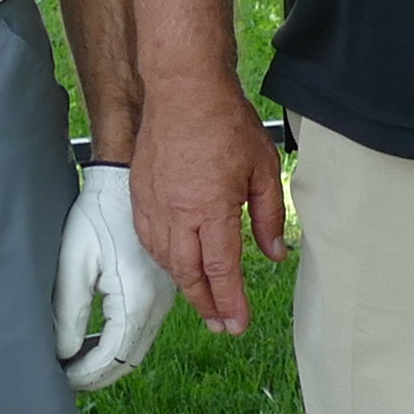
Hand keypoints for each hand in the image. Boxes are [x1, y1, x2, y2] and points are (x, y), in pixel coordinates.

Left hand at [54, 162, 176, 390]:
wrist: (125, 183)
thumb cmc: (95, 218)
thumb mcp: (73, 264)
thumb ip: (69, 314)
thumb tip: (64, 354)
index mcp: (136, 299)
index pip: (111, 357)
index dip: (84, 375)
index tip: (59, 380)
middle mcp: (157, 304)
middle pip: (128, 360)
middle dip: (96, 375)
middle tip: (65, 380)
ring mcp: (164, 298)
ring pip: (137, 349)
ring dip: (108, 362)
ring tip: (75, 365)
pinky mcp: (162, 292)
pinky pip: (143, 331)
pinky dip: (120, 345)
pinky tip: (95, 342)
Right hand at [132, 74, 290, 335]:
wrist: (183, 88)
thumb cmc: (226, 122)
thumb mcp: (263, 168)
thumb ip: (268, 215)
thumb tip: (274, 253)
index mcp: (211, 208)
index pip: (221, 270)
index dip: (230, 302)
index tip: (237, 325)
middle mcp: (178, 213)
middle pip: (188, 273)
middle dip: (205, 304)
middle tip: (221, 324)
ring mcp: (154, 203)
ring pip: (165, 259)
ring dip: (184, 283)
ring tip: (202, 298)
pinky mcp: (140, 192)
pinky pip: (148, 237)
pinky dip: (163, 258)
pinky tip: (175, 263)